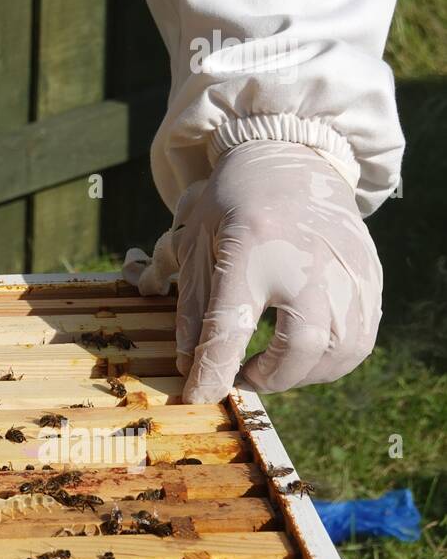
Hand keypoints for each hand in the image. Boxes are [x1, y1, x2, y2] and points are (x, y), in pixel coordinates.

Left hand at [124, 140, 381, 403]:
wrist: (292, 163)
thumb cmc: (233, 207)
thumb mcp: (195, 244)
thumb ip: (191, 307)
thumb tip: (189, 364)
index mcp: (251, 249)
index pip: (231, 325)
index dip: (213, 369)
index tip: (198, 395)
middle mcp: (306, 262)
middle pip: (301, 347)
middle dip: (268, 377)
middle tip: (242, 375)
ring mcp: (347, 271)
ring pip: (338, 352)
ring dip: (300, 373)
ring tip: (271, 364)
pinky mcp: (369, 279)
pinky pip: (360, 339)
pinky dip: (330, 359)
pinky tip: (303, 351)